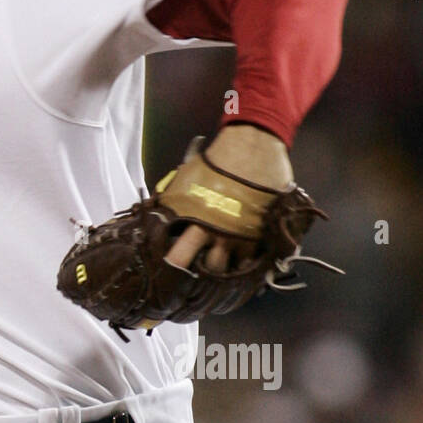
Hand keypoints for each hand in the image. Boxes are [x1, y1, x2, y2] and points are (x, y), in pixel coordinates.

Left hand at [163, 124, 291, 273]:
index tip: (170, 277)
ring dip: (226, 268)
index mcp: (196, 219)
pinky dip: (247, 262)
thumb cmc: (216, 159)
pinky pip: (254, 259)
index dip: (174, 268)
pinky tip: (242, 260)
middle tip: (198, 272)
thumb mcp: (187, 178)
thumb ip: (175, 198)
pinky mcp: (262, 232)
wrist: (253, 145)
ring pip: (232, 268)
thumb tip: (160, 207)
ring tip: (220, 266)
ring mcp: (243, 234)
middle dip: (202, 274)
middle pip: (209, 270)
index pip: (180, 255)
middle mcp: (219, 232)